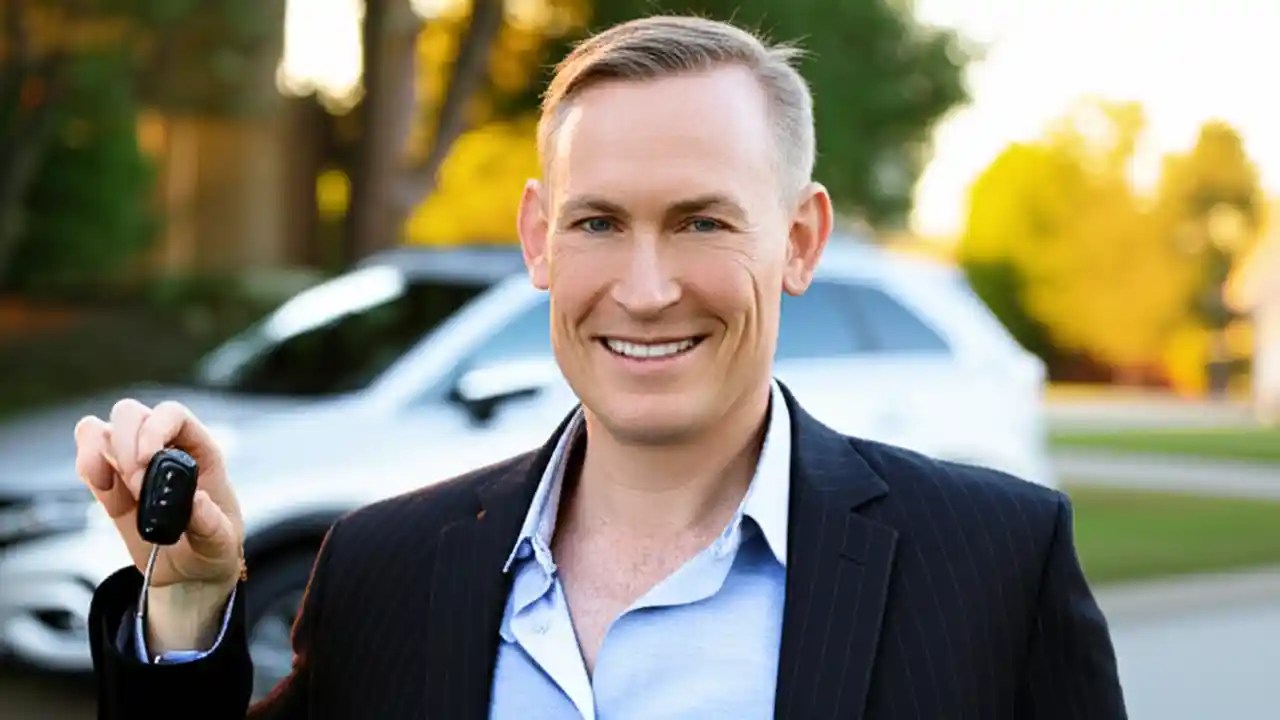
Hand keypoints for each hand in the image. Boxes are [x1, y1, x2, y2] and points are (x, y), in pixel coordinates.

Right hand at [74, 399, 244, 652]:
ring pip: (101, 429)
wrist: (188, 574)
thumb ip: (211, 524)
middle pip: (131, 414)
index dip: (155, 427)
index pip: (173, 415)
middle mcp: (164, 448)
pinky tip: (101, 485)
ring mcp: (132, 463)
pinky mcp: (109, 485)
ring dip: (97, 450)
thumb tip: (196, 501)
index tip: (147, 460)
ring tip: (109, 484)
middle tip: (135, 481)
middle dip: (125, 442)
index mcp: (200, 452)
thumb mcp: (222, 543)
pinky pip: (88, 458)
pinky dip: (85, 464)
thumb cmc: (212, 549)